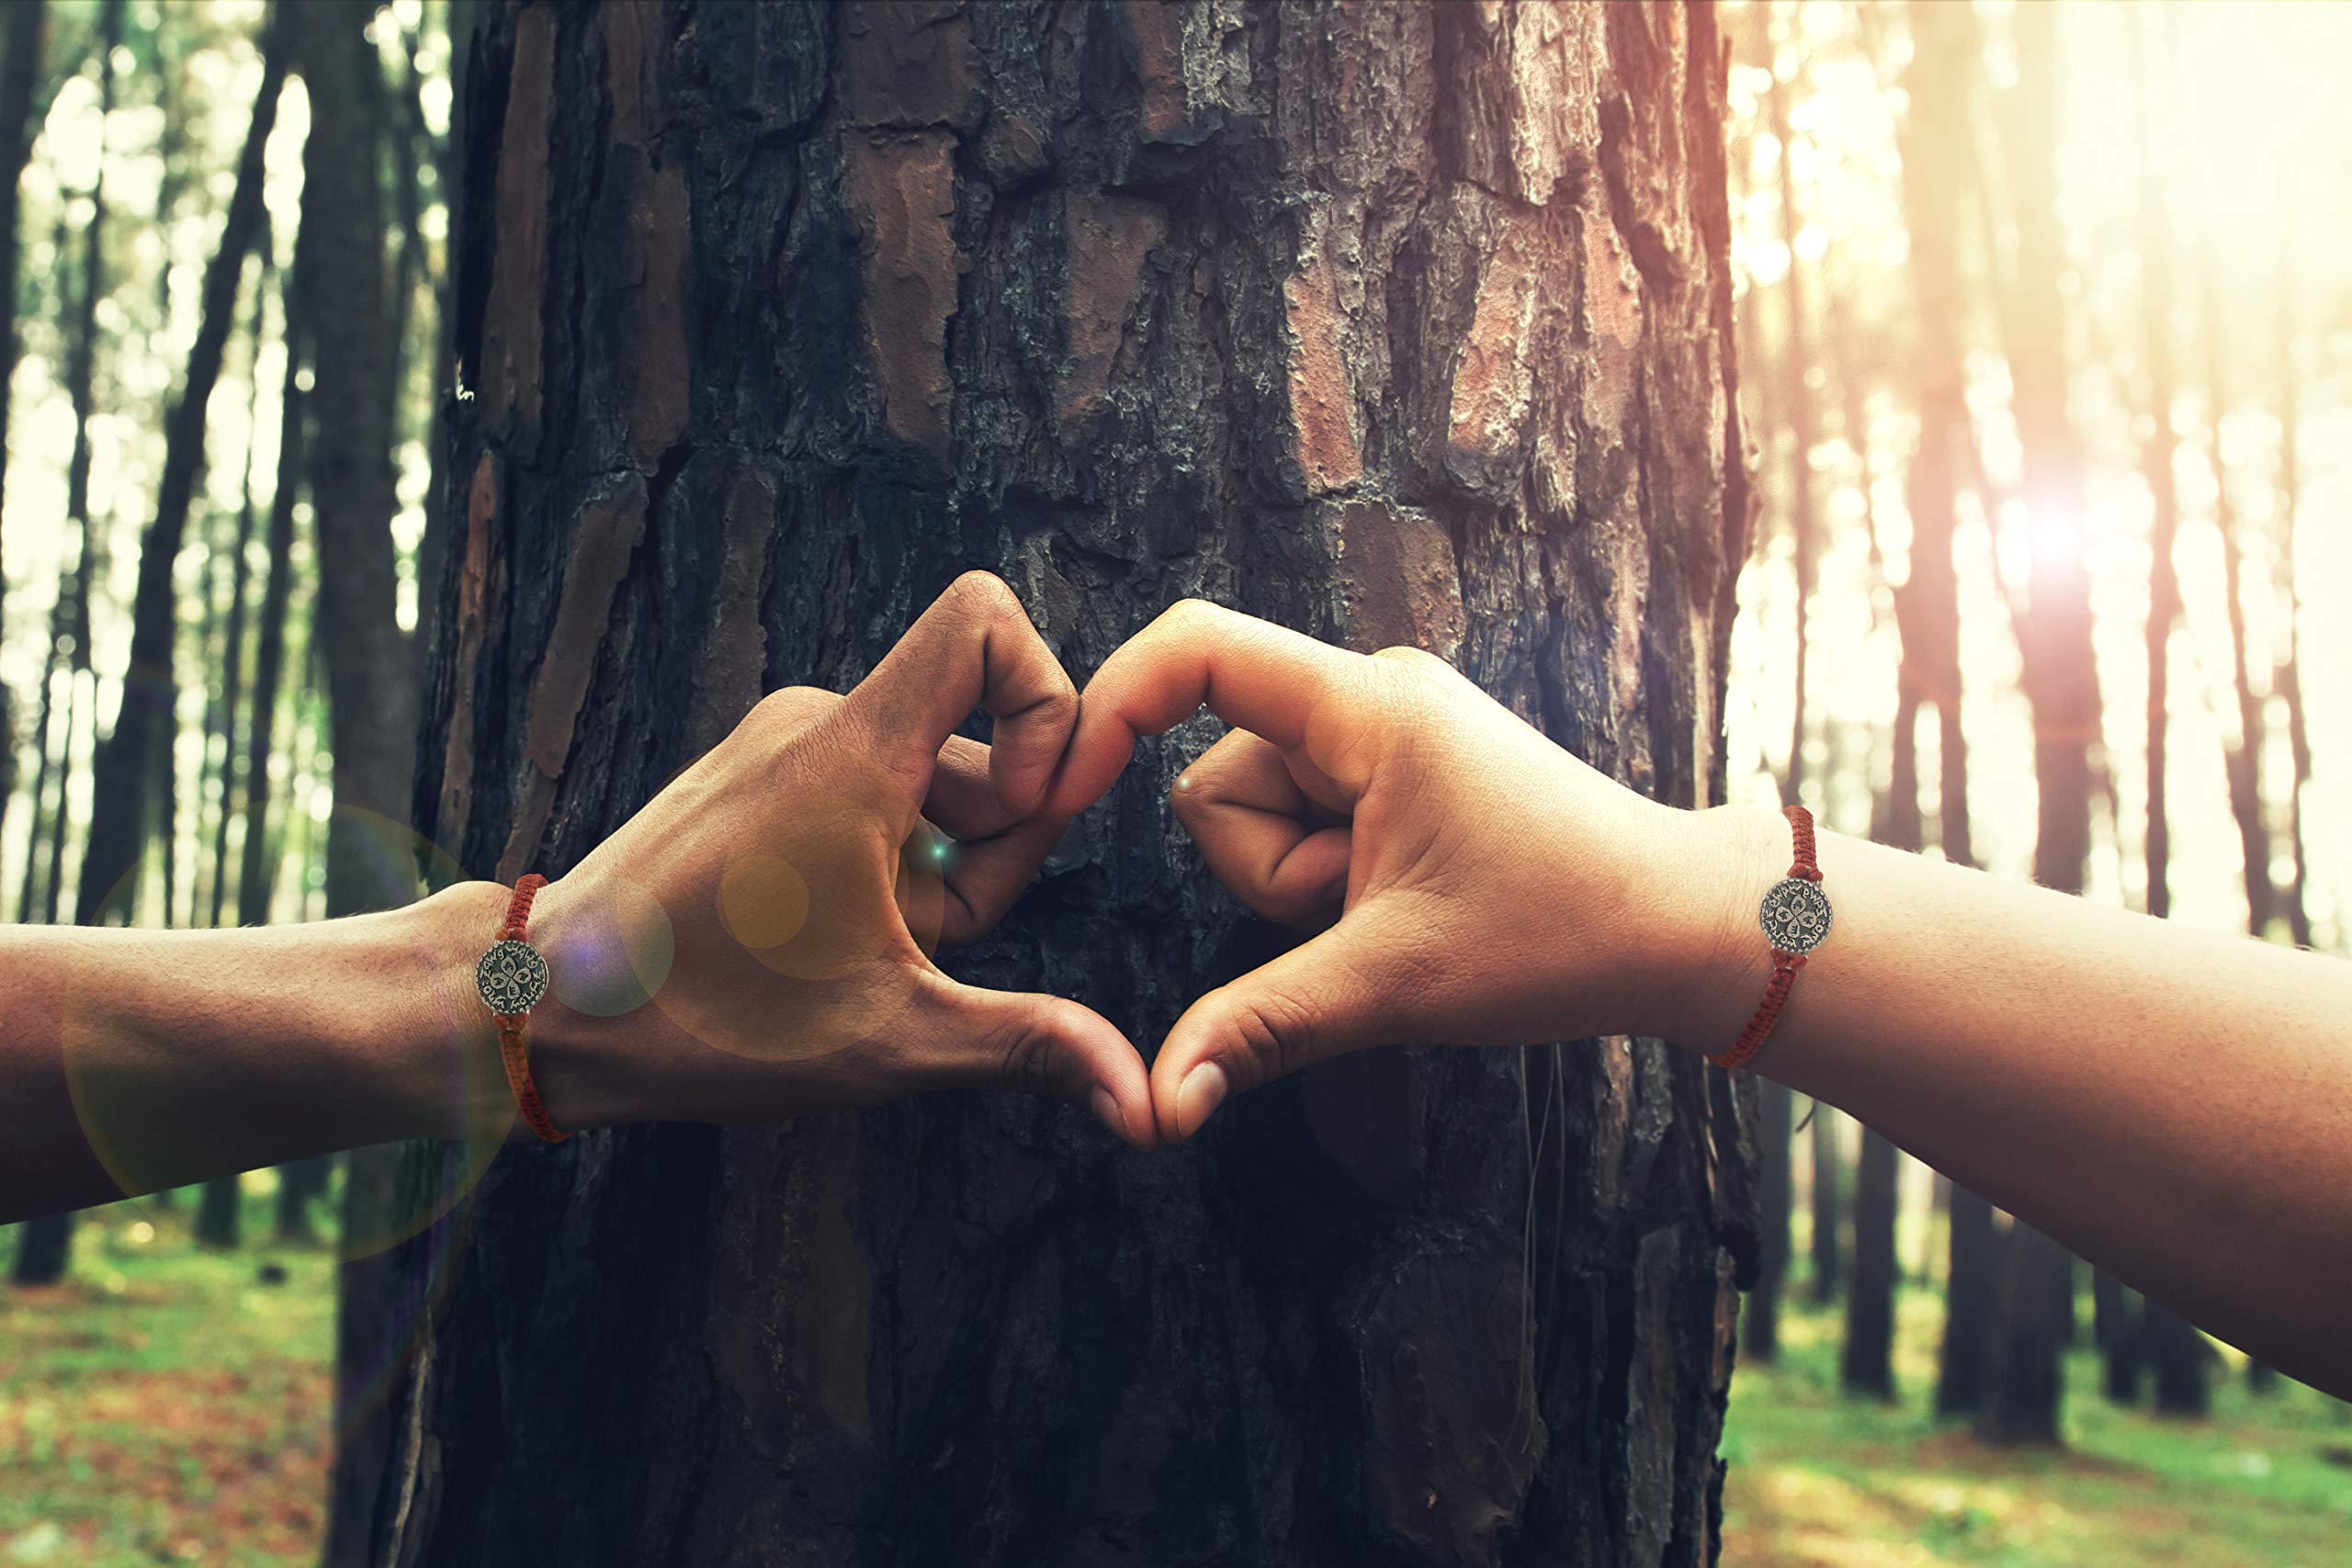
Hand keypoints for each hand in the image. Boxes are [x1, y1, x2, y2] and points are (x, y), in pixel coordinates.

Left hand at [527, 573, 1155, 1147]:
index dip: (1047, 701)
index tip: (1028, 810)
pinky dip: (882, 867)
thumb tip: (1144, 1101)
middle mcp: (817, 722)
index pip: (984, 619)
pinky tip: (831, 943)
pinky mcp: (757, 780)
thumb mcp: (887, 1040)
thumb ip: (1028, 1046)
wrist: (534, 1009)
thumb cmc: (695, 1016)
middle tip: (930, 944)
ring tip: (869, 957)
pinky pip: (867, 797)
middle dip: (990, 852)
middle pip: (979, 741)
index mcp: (854, 750)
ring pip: (926, 785)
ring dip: (936, 875)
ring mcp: (781, 748)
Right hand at [1049, 601, 1748, 1142]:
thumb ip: (1259, 1028)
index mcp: (1369, 709)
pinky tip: (1407, 903)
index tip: (1067, 789)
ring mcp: (1387, 733)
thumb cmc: (1564, 934)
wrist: (1686, 929)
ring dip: (1302, 883)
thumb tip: (1157, 1107)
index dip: (1111, 701)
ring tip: (1399, 910)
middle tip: (1371, 908)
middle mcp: (1372, 697)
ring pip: (1256, 812)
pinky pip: (1305, 821)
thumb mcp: (1394, 983)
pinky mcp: (1399, 771)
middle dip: (1269, 868)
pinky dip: (1331, 878)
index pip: (1199, 648)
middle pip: (1218, 775)